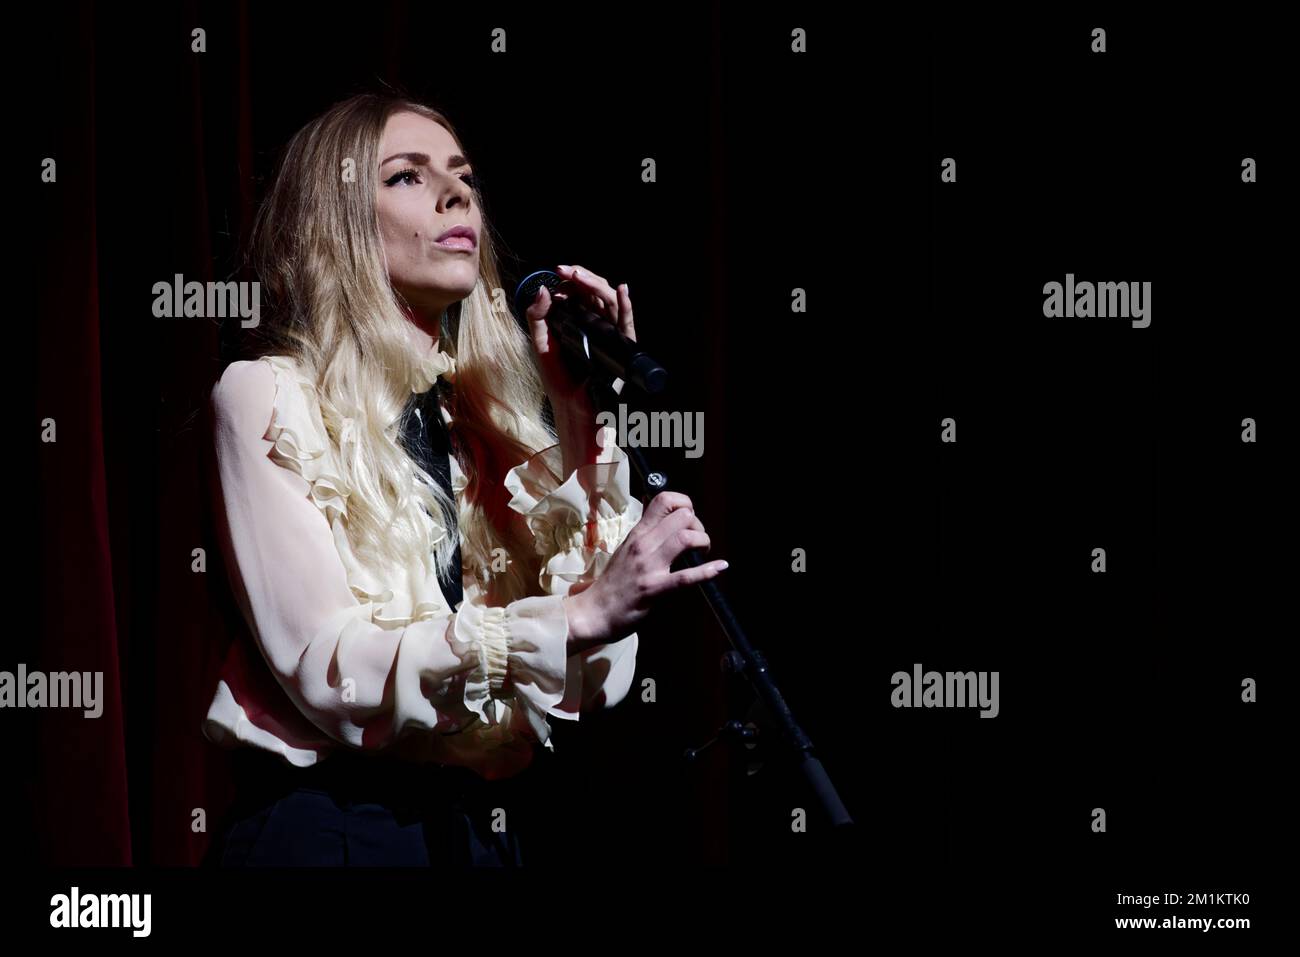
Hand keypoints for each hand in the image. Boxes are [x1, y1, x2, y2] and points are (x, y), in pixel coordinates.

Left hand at [524, 264, 635, 473]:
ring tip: (582, 277)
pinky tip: (622, 290)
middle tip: (567, 271)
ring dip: (598, 285)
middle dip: (583, 278)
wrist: (573, 409)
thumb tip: (543, 289)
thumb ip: (538, 318)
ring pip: (611, 303)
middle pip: (596, 293)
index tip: (559, 272)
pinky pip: (627, 324)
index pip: (581, 293)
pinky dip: (626, 306)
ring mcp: (610, 336)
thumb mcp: (541, 345)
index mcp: (579, 323)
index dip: (572, 280)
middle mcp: (597, 326)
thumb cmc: (559, 381)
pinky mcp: (621, 348)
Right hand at [563, 491, 727, 651]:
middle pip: (682, 516)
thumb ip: (646, 534)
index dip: (685, 503)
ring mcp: (649, 566)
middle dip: (699, 526)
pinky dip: (708, 571)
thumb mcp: (626, 549)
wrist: (593, 612)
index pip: (664, 499)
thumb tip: (664, 517)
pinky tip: (720, 567)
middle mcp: (643, 544)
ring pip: (686, 539)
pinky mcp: (654, 589)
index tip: (689, 518)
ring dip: (703, 542)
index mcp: (638, 533)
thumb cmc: (613, 583)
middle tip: (698, 541)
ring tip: (704, 553)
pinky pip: (685, 577)